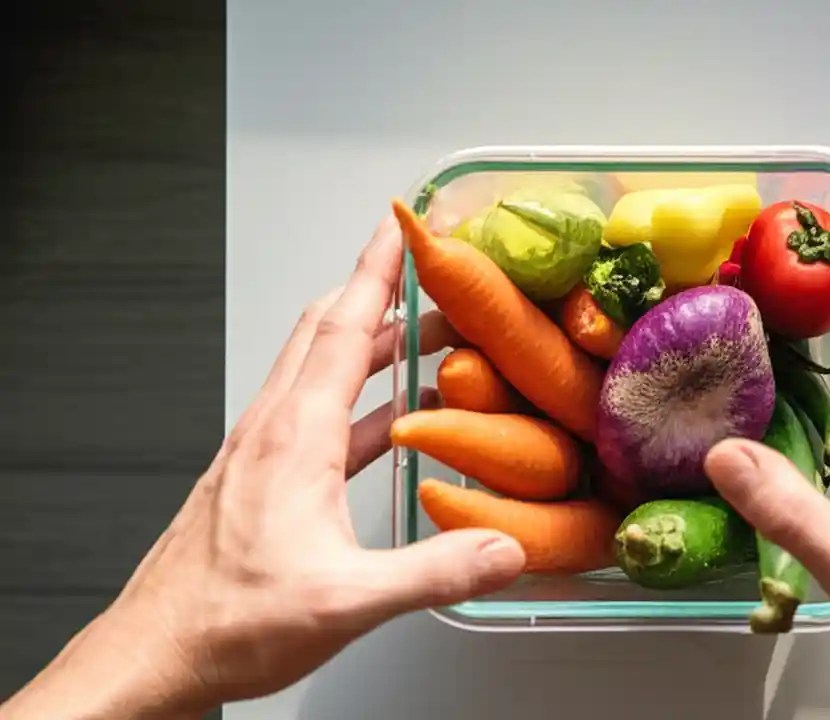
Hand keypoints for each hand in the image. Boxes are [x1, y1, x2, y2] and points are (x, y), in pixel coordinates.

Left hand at [1, 217, 525, 718]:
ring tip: (429, 335)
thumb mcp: (345, 600)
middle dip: (383, 290)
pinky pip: (320, 412)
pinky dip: (363, 397)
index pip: (346, 327)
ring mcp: (264, 450)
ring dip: (374, 341)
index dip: (379, 268)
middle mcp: (274, 429)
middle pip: (329, 330)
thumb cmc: (229, 621)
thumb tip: (505, 548)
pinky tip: (396, 418)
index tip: (404, 223)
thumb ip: (433, 571)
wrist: (158, 653)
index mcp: (295, 436)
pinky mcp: (263, 476)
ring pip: (321, 367)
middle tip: (433, 273)